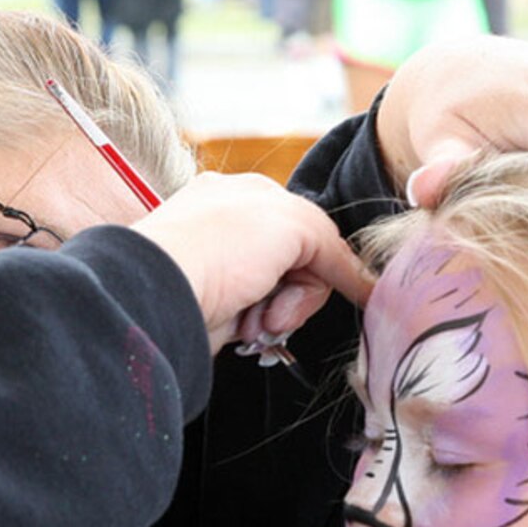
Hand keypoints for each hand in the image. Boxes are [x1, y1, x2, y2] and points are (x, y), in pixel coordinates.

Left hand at [131, 172, 375, 352]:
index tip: (357, 288)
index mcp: (251, 196)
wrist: (165, 296)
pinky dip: (261, 330)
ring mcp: (227, 271)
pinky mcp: (218, 309)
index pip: (312, 229)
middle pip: (304, 268)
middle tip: (281, 305)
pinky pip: (262, 323)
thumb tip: (362, 278)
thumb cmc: (218, 246)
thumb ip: (333, 245)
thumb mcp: (295, 223)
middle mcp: (237, 231)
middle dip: (301, 294)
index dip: (333, 261)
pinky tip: (244, 328)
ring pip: (286, 299)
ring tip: (257, 319)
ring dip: (283, 314)